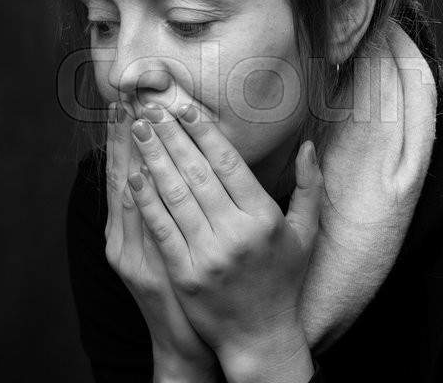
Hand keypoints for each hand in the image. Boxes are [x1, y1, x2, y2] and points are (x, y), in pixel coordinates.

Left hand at [127, 103, 321, 382]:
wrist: (261, 335)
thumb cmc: (284, 279)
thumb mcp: (306, 232)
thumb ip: (309, 186)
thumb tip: (308, 145)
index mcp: (264, 218)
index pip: (229, 164)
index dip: (205, 133)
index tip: (185, 107)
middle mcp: (235, 233)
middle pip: (197, 172)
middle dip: (172, 135)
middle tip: (152, 106)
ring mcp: (207, 255)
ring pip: (175, 195)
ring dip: (153, 158)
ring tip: (139, 129)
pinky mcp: (183, 275)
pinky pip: (161, 229)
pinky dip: (145, 200)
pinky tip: (133, 175)